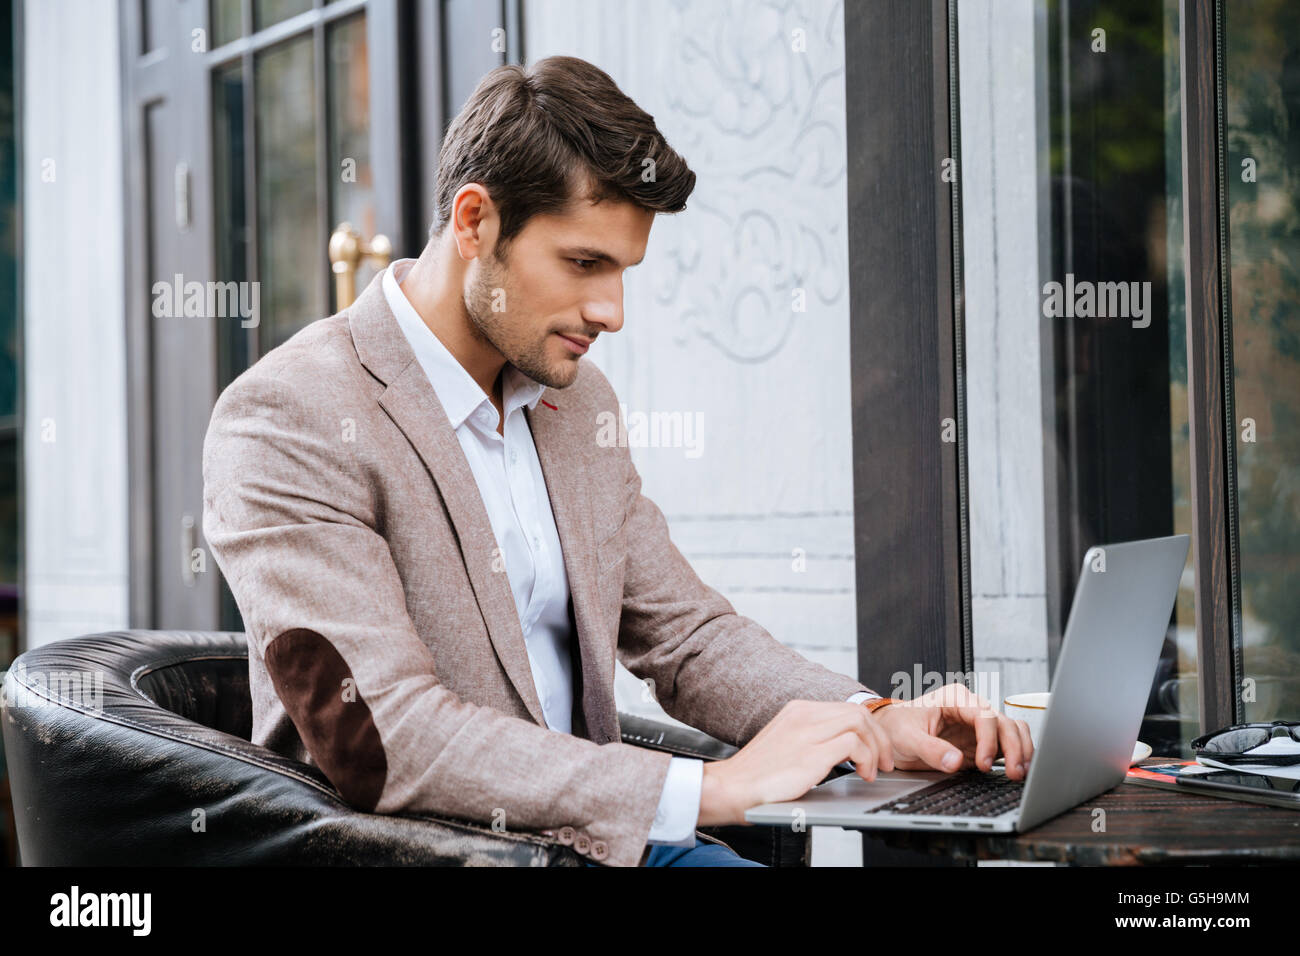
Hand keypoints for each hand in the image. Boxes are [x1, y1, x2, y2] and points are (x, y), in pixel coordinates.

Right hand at [699, 700, 893, 825]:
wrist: (731, 787)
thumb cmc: (758, 775)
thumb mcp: (786, 745)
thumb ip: (812, 738)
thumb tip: (845, 747)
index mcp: (797, 710)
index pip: (846, 708)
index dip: (870, 730)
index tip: (877, 752)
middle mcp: (803, 714)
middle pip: (859, 712)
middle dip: (880, 738)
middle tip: (885, 763)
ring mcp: (806, 731)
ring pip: (860, 722)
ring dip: (876, 749)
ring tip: (874, 772)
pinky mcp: (810, 753)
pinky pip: (853, 743)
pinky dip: (866, 758)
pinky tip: (863, 775)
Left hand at [872, 683, 1033, 779]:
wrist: (891, 732)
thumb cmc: (896, 727)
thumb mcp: (906, 737)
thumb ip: (929, 748)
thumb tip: (954, 761)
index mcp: (955, 698)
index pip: (983, 714)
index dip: (988, 739)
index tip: (983, 764)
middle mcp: (971, 708)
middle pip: (1004, 722)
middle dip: (1013, 747)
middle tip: (1014, 772)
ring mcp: (979, 725)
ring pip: (1012, 730)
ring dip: (1021, 750)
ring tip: (1019, 773)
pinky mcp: (982, 741)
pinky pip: (1008, 743)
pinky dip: (1018, 754)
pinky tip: (1018, 769)